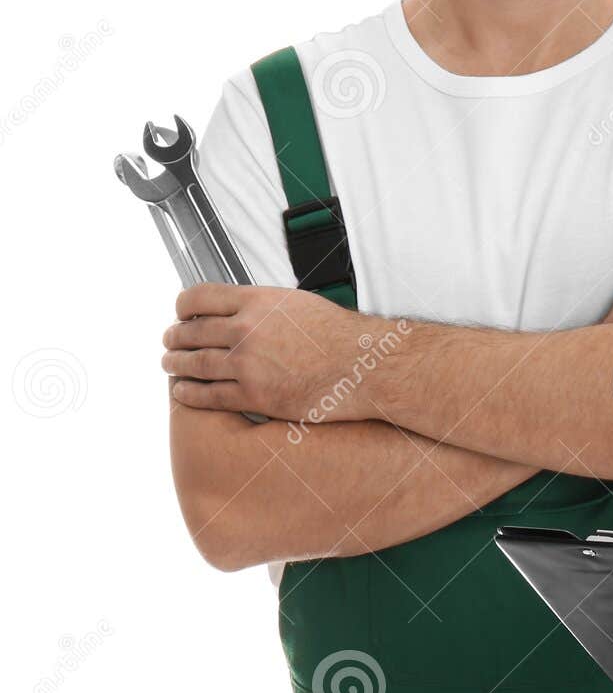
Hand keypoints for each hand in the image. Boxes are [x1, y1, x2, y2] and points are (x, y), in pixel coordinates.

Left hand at [162, 284, 380, 422]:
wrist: (363, 365)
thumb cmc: (341, 336)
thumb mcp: (298, 304)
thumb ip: (264, 307)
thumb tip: (242, 312)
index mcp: (257, 301)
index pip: (199, 297)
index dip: (183, 306)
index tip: (181, 312)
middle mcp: (246, 329)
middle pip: (191, 331)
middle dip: (174, 337)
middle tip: (169, 340)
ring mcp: (247, 364)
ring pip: (193, 363)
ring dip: (176, 364)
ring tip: (170, 364)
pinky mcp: (254, 395)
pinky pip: (208, 395)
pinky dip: (189, 393)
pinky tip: (183, 391)